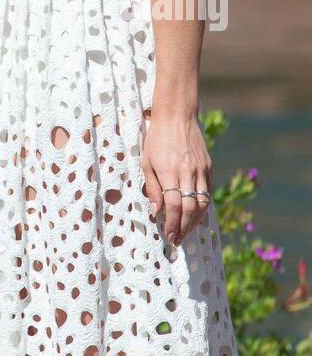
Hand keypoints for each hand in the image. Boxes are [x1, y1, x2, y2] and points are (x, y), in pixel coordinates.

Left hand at [140, 108, 212, 247]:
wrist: (177, 115)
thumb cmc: (157, 139)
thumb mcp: (146, 161)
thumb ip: (151, 187)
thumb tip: (156, 211)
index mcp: (169, 171)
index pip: (174, 206)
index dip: (172, 224)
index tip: (169, 236)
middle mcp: (187, 172)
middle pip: (190, 209)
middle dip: (184, 228)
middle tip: (177, 240)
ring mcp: (200, 170)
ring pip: (202, 203)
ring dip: (195, 222)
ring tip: (186, 231)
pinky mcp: (208, 166)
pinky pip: (208, 192)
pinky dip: (203, 206)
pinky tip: (195, 214)